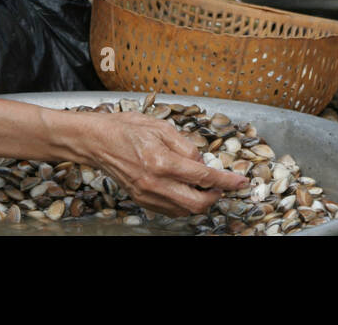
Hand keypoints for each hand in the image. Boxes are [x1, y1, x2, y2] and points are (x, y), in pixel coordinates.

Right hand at [78, 112, 245, 216]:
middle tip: (221, 186)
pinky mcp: (141, 200)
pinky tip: (184, 190)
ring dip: (199, 201)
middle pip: (196, 203)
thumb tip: (202, 164)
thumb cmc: (126, 128)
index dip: (226, 181)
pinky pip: (170, 210)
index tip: (240, 182)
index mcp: (162, 161)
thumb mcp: (161, 126)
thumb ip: (186, 146)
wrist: (97, 141)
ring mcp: (146, 194)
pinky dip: (183, 204)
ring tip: (202, 186)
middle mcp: (154, 182)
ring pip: (184, 210)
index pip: (203, 177)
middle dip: (215, 197)